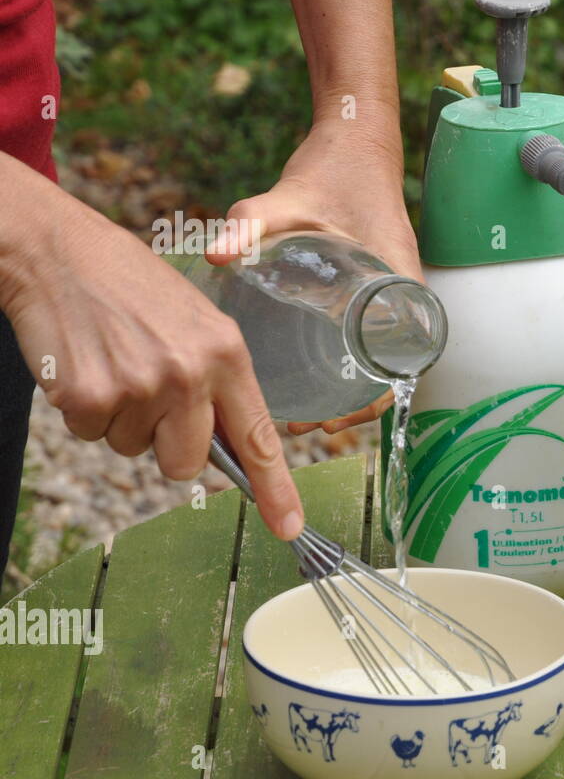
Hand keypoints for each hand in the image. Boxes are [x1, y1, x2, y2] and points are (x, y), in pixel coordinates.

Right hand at [2, 189, 304, 541]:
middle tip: (150, 394)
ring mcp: (138, 387)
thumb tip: (233, 446)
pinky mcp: (88, 397)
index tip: (289, 526)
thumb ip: (220, 380)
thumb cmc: (133, 288)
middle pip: (186, 464)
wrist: (59, 252)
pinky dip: (83, 410)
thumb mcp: (199, 323)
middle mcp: (189, 374)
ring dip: (121, 419)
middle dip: (166, 445)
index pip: (258, 436)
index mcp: (227, 353)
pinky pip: (89, 435)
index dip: (275, 489)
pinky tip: (86, 364)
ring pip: (133, 450)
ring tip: (116, 363)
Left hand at [208, 116, 417, 435]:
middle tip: (299, 425)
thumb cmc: (329, 175)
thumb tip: (216, 255)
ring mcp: (388, 302)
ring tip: (296, 415)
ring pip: (377, 367)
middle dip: (346, 409)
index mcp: (401, 290)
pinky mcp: (372, 298)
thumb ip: (250, 226)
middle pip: (386, 377)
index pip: (402, 369)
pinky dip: (344, 371)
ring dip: (344, 395)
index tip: (329, 421)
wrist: (352, 147)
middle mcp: (402, 304)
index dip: (370, 404)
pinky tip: (303, 380)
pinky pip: (367, 347)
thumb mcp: (284, 202)